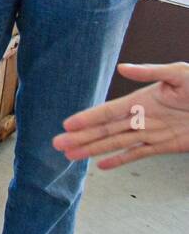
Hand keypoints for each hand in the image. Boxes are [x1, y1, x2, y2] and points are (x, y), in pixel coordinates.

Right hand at [53, 62, 188, 168]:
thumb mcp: (180, 74)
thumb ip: (151, 72)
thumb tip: (122, 67)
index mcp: (141, 99)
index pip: (108, 111)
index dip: (88, 118)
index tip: (68, 124)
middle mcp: (141, 117)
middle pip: (105, 130)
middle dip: (81, 138)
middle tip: (58, 144)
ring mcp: (152, 132)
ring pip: (115, 144)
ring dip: (93, 150)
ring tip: (71, 156)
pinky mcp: (165, 145)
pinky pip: (138, 154)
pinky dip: (120, 160)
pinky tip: (103, 166)